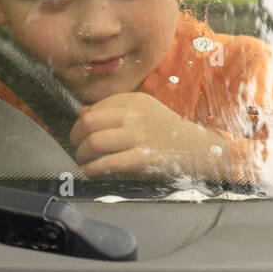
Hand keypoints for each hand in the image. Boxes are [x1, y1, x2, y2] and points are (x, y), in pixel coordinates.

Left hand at [70, 91, 230, 179]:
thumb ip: (114, 112)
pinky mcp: (143, 158)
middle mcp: (136, 115)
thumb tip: (82, 113)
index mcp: (135, 100)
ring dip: (82, 154)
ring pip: (94, 142)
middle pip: (89, 122)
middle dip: (75, 137)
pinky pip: (107, 164)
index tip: (80, 133)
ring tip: (83, 160)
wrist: (196, 148)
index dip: (82, 121)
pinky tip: (91, 171)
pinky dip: (92, 169)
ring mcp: (140, 137)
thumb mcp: (143, 112)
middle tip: (76, 146)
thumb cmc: (166, 131)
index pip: (96, 107)